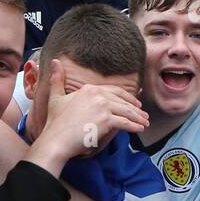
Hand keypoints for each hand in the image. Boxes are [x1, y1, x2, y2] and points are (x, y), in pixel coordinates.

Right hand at [31, 61, 147, 167]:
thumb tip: (54, 61)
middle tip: (143, 115)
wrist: (56, 139)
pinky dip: (134, 127)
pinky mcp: (106, 121)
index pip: (115, 91)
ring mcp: (103, 107)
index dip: (127, 97)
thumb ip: (57, 79)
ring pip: (127, 112)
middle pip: (123, 101)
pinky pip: (125, 123)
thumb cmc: (55, 122)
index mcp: (89, 89)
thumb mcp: (55, 97)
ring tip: (145, 123)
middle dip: (136, 108)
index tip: (135, 102)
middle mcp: (98, 95)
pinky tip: (140, 129)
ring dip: (138, 118)